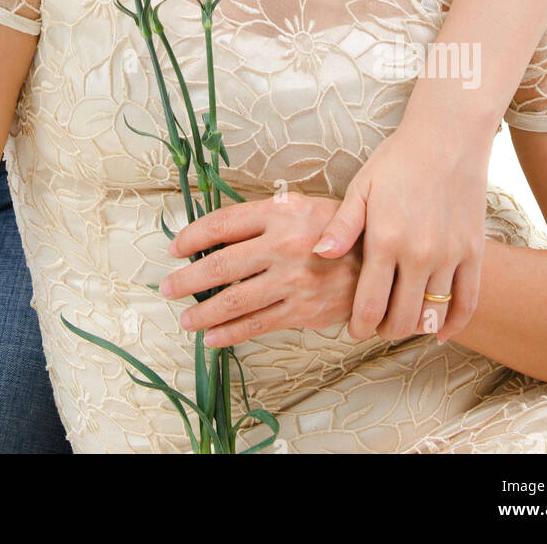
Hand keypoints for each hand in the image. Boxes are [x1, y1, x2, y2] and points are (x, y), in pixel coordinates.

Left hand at [158, 192, 363, 347]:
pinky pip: (258, 324)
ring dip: (204, 312)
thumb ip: (262, 217)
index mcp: (279, 214)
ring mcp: (292, 281)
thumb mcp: (300, 207)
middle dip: (188, 279)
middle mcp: (283, 246)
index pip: (223, 224)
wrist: (379, 259)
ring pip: (235, 300)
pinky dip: (230, 333)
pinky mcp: (303, 310)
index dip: (192, 236)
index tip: (174, 247)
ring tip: (185, 319)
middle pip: (222, 265)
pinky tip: (212, 338)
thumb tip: (216, 234)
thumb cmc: (335, 229)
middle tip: (167, 288)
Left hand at [306, 118, 488, 343]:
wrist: (447, 139)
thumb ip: (342, 226)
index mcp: (386, 240)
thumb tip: (319, 256)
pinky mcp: (474, 252)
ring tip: (401, 322)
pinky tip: (439, 330)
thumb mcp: (361, 188)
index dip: (359, 326)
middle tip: (374, 326)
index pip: (369, 305)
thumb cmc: (397, 160)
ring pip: (433, 315)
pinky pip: (469, 302)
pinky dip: (455, 323)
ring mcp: (450, 256)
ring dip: (415, 327)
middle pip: (402, 319)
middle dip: (384, 330)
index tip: (354, 329)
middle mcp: (420, 255)